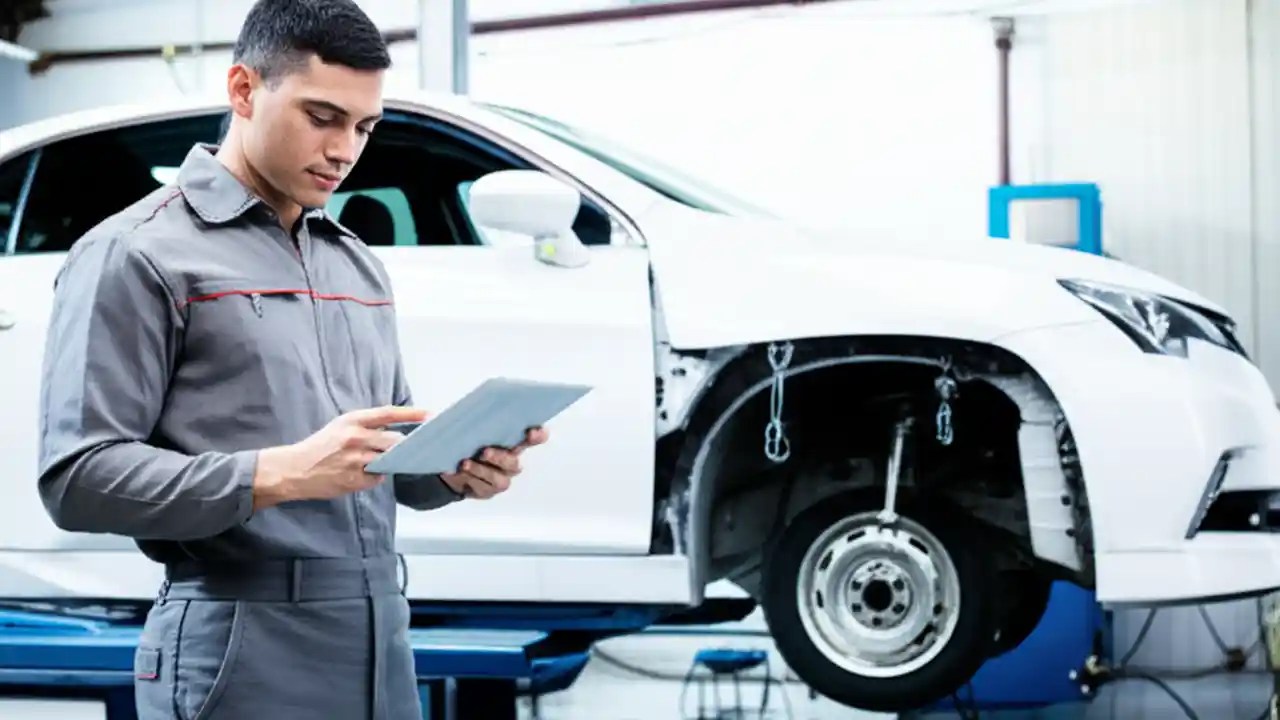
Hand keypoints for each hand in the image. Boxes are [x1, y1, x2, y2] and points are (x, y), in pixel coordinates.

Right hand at [253, 405, 427, 508]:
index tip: (430, 415)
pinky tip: (361, 474)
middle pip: (396, 441)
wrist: (294, 469)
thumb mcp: (341, 427)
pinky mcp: (355, 479)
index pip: (388, 413)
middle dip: (404, 446)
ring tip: (379, 460)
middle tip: (411, 448)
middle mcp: (355, 437)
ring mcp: (356, 460)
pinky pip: (378, 477)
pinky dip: (376, 476)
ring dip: (390, 461)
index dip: (411, 413)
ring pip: (389, 460)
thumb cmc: (320, 447)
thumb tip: (396, 431)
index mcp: (352, 420)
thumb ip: (366, 427)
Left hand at [441, 427, 548, 499]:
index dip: (538, 434)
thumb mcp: (465, 424)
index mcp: (514, 440)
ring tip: (465, 463)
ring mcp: (501, 478)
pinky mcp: (488, 491)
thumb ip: (463, 417)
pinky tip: (456, 471)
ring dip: (482, 470)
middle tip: (485, 450)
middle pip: (515, 462)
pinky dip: (470, 479)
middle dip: (501, 456)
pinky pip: (483, 488)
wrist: (452, 462)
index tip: (531, 430)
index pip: (536, 437)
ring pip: (500, 479)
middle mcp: (512, 461)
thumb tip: (433, 413)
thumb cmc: (465, 438)